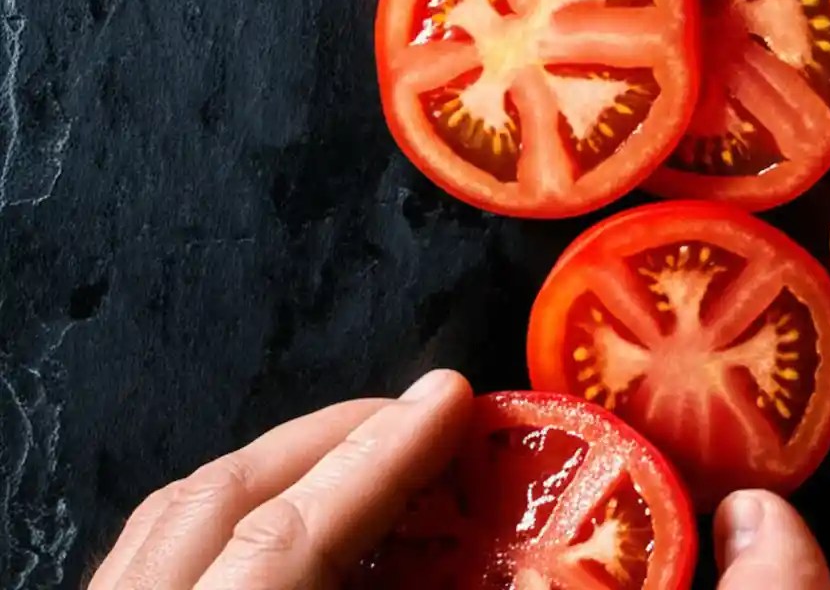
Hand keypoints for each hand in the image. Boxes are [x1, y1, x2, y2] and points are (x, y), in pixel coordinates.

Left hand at [87, 369, 471, 589]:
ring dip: (284, 466)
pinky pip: (158, 548)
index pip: (288, 536)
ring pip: (177, 510)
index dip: (378, 460)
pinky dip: (233, 514)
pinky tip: (296, 519)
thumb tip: (528, 573)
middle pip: (220, 497)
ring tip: (372, 456)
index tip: (448, 401)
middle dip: (335, 440)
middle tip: (424, 418)